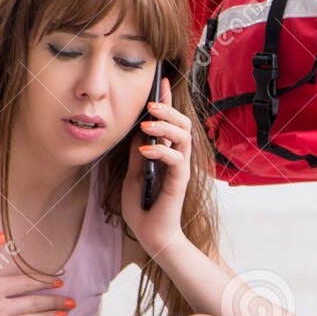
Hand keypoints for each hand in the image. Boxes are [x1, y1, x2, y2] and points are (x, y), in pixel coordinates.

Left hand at [122, 76, 190, 255]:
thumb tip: (138, 131)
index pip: (170, 122)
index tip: (162, 80)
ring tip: (148, 123)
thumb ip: (138, 154)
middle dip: (168, 108)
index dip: (167, 100)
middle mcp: (176, 158)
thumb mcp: (133, 175)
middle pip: (182, 124)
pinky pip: (176, 159)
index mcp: (166, 155)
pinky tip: (145, 151)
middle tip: (151, 103)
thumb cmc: (143, 208)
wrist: (151, 235)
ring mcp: (180, 169)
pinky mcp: (179, 181)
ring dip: (166, 126)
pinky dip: (161, 151)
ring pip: (183, 136)